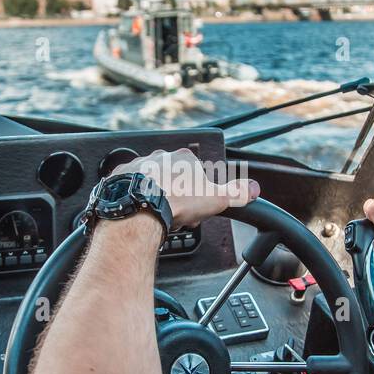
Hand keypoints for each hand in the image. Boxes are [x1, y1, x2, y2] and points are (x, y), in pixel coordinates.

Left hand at [113, 149, 259, 228]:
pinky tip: (139, 211)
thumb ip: (236, 193)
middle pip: (173, 178)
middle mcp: (160, 157)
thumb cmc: (176, 202)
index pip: (196, 174)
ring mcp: (138, 165)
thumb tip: (254, 189)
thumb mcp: (216, 199)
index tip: (195, 208)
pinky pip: (129, 187)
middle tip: (177, 216)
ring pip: (151, 182)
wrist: (139, 209)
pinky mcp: (119, 177)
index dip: (198, 194)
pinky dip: (134, 198)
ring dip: (155, 196)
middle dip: (176, 196)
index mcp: (184, 159)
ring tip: (157, 216)